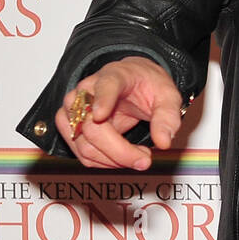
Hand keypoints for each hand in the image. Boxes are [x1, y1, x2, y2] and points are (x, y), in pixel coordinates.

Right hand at [56, 57, 184, 169]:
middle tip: (145, 160)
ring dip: (114, 160)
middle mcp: (86, 91)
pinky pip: (82, 154)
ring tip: (139, 156)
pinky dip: (105, 163)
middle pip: (92, 127)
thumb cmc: (147, 86)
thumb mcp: (168, 96)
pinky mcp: (70, 128)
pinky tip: (124, 157)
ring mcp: (74, 110)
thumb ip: (168, 117)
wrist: (133, 82)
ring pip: (84, 146)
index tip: (101, 115)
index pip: (105, 86)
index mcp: (113, 76)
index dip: (102, 101)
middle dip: (120, 151)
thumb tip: (163, 141)